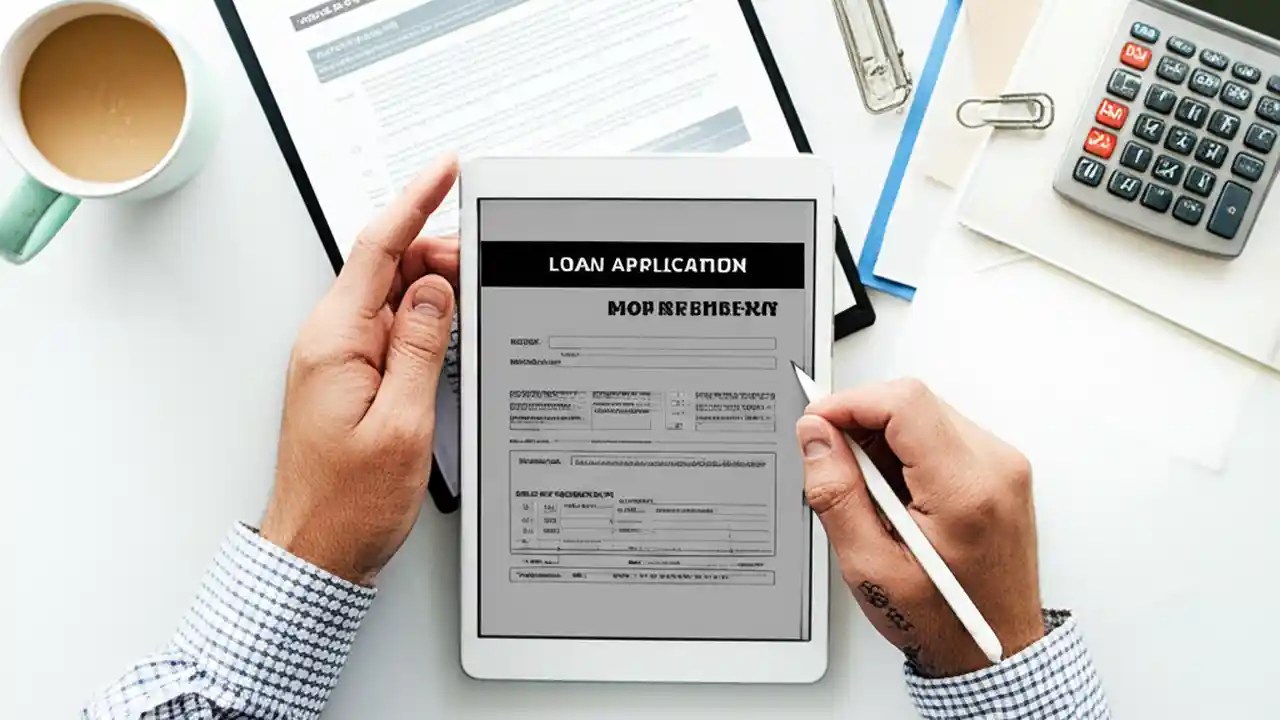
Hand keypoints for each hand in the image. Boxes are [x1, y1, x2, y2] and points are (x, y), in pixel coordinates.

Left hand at [260, 155, 459, 585]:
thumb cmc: (348, 504)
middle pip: (388, 270)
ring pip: (393, 301)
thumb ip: (418, 346)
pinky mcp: (351, 381)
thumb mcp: (401, 423)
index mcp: (334, 342)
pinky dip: (423, 324)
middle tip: (485, 260)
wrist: (316, 553)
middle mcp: (330, 343)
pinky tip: (448, 335)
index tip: (444, 173)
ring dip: (432, 292)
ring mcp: (339, 361)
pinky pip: (391, 333)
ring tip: (474, 301)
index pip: (378, 250)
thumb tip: (433, 288)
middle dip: (437, 254)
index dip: (415, 203)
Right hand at [796, 379, 1043, 676]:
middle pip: (913, 401)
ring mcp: (1002, 465)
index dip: (850, 403)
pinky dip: (907, 451)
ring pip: (925, 413)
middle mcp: (994, 468)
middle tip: (836, 465)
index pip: (904, 404)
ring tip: (872, 494)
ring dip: (884, 439)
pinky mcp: (1000, 469)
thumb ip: (837, 494)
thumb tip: (816, 438)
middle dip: (862, 422)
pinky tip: (897, 493)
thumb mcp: (869, 567)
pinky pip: (942, 432)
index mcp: (965, 492)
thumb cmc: (941, 621)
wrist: (994, 650)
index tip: (817, 423)